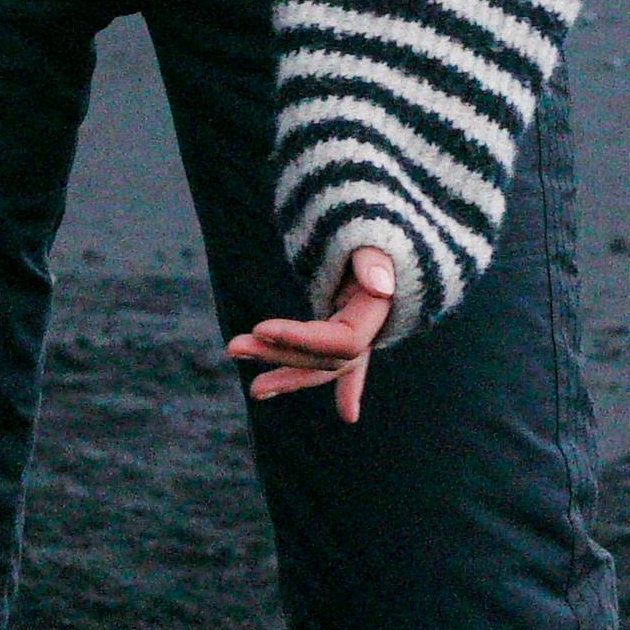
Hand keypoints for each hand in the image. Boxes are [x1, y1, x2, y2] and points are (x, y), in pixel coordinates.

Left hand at [228, 233, 408, 421]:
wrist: (397, 214)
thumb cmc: (379, 217)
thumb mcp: (373, 229)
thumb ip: (373, 255)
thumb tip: (379, 284)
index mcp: (381, 308)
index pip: (342, 341)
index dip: (301, 340)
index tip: (259, 327)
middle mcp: (376, 324)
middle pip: (327, 357)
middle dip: (280, 355)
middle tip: (233, 347)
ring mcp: (366, 325)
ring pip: (328, 361)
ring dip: (290, 371)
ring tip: (254, 391)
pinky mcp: (353, 319)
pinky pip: (346, 357)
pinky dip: (347, 385)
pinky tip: (349, 415)